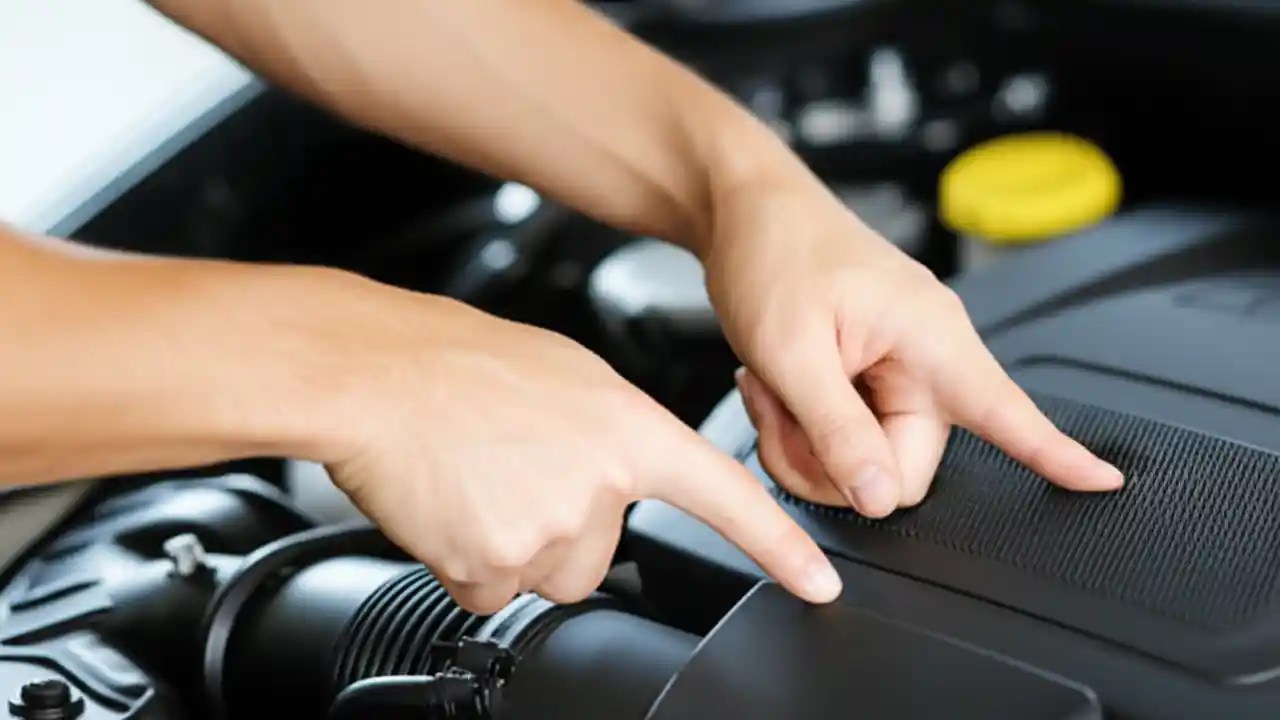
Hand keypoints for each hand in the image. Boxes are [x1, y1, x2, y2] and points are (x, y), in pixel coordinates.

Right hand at [322, 288, 841, 612]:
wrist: (376, 372)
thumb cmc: (460, 363)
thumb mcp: (569, 377)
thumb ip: (613, 434)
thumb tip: (614, 479)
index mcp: (626, 428)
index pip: (724, 496)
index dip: (777, 545)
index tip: (817, 582)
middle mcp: (597, 484)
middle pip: (599, 557)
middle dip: (562, 530)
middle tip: (516, 472)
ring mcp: (546, 528)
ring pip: (545, 575)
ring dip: (515, 543)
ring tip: (480, 480)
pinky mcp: (490, 563)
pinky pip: (492, 589)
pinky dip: (471, 558)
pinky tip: (452, 505)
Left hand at [703, 175, 1123, 517]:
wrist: (745, 213)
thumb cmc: (774, 251)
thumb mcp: (792, 350)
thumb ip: (838, 430)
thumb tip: (878, 497)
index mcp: (930, 337)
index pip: (1009, 410)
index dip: (1056, 454)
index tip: (1102, 482)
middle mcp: (924, 357)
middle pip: (901, 469)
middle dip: (832, 462)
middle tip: (783, 415)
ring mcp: (894, 371)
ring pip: (864, 462)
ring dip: (808, 443)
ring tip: (775, 389)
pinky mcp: (865, 380)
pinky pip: (846, 440)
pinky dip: (803, 430)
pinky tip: (778, 390)